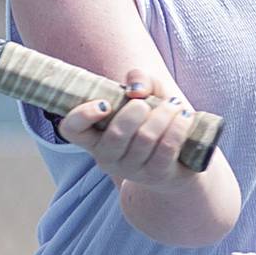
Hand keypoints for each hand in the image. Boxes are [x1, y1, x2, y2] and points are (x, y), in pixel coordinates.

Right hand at [58, 69, 199, 190]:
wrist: (180, 157)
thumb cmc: (154, 120)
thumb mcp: (146, 95)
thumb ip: (139, 79)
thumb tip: (136, 89)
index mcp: (94, 136)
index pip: (71, 129)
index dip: (82, 115)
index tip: (105, 104)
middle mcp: (107, 157)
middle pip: (117, 134)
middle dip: (136, 111)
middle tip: (147, 103)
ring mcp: (132, 170)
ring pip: (145, 139)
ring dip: (163, 114)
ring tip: (174, 105)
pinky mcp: (157, 175)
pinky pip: (167, 148)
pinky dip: (178, 126)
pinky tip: (184, 116)